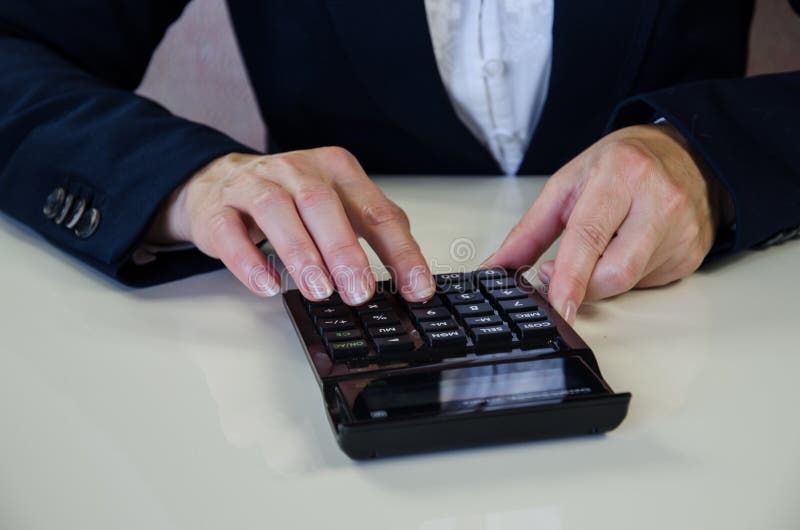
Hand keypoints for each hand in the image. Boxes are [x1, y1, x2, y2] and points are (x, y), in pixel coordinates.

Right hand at [146, 147, 434, 304]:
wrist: (222, 181)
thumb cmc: (291, 198)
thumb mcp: (339, 203)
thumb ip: (373, 230)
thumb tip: (411, 276)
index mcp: (337, 170)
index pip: (375, 210)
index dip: (400, 251)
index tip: (417, 288)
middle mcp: (296, 171)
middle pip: (322, 205)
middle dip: (344, 251)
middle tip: (359, 291)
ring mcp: (254, 186)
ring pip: (277, 213)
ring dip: (300, 254)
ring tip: (319, 290)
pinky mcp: (219, 209)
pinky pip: (231, 233)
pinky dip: (249, 261)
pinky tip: (268, 286)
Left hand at [487, 124, 733, 323]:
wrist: (686, 152)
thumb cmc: (621, 164)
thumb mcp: (567, 184)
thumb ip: (529, 230)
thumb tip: (497, 267)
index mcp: (622, 175)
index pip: (590, 237)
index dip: (570, 278)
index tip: (559, 306)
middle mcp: (659, 201)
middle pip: (615, 272)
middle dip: (582, 285)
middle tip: (566, 272)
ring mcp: (682, 230)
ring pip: (629, 281)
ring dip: (603, 276)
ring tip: (607, 242)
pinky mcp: (693, 253)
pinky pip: (647, 281)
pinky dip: (628, 272)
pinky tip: (632, 244)